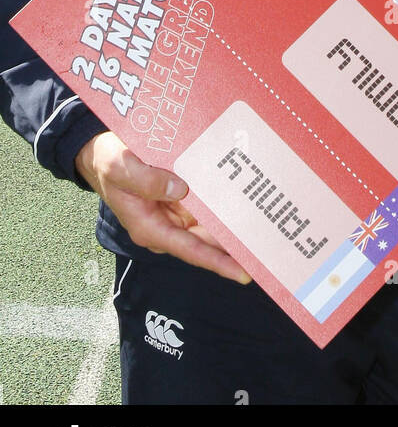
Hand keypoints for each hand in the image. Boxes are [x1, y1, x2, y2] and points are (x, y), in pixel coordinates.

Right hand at [75, 131, 250, 283]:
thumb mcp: (121, 167)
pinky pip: (204, 207)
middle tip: (266, 250)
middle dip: (233, 246)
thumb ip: (148, 180)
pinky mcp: (178, 199)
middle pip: (205, 241)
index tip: (243, 273)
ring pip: (208, 225)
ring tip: (264, 229)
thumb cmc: (108, 162)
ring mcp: (173, 214)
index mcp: (150, 228)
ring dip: (231, 225)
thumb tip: (181, 189)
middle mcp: (165, 226)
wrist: (101, 153)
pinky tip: (245, 201)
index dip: (217, 262)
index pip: (190, 250)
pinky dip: (222, 205)